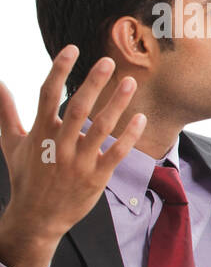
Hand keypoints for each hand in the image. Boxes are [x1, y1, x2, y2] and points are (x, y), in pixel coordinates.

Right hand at [0, 46, 145, 266]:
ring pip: (101, 128)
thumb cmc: (26, 176)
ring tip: (130, 82)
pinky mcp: (96, 176)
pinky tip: (140, 117)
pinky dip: (129, 135)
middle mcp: (59, 145)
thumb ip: (6, 112)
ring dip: (117, 104)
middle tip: (109, 61)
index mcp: (39, 133)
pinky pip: (116, 152)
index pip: (47, 94)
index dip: (59, 70)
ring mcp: (78, 161)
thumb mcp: (11, 143)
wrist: (37, 217)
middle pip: (78, 108)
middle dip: (93, 83)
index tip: (73, 49)